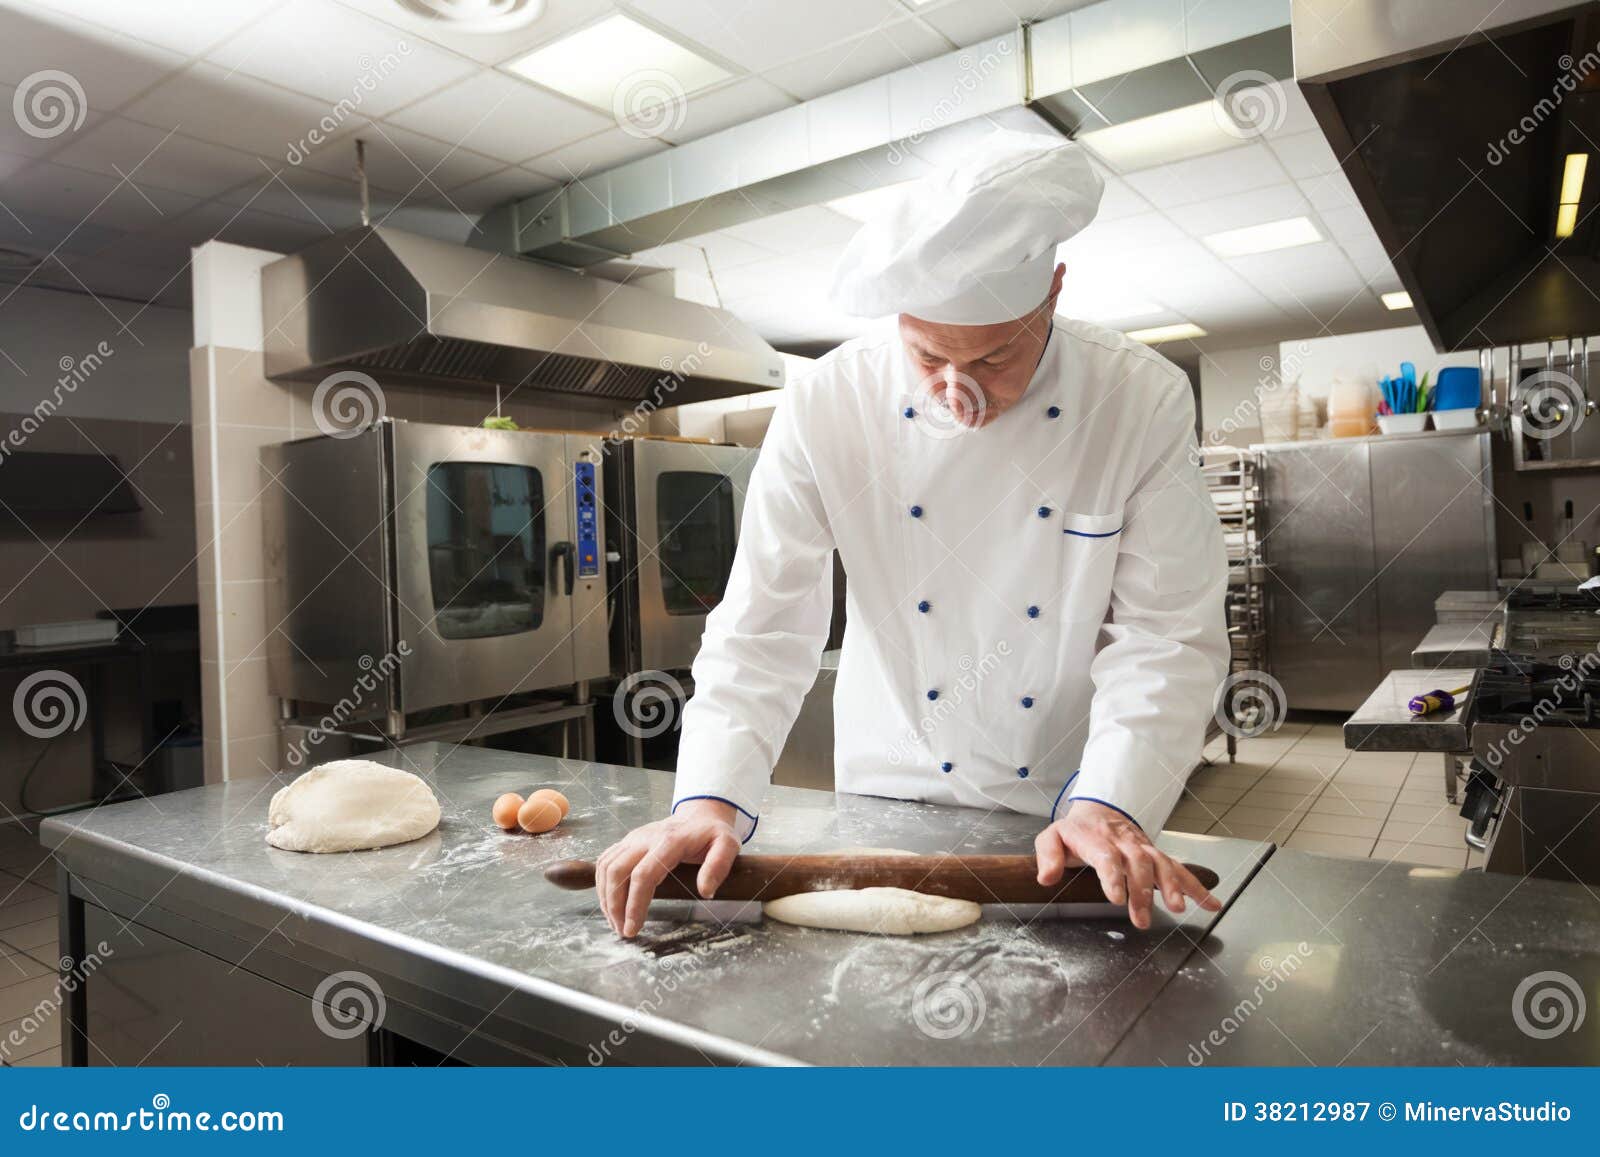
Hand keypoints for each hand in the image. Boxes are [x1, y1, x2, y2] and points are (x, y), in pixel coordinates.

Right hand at [595, 799, 741, 937]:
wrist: (700, 815)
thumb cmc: (713, 833)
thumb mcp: (728, 845)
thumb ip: (719, 866)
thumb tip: (705, 892)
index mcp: (670, 840)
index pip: (643, 874)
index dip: (634, 904)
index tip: (633, 928)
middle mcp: (646, 837)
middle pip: (617, 871)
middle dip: (615, 905)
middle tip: (622, 931)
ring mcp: (634, 837)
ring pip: (607, 867)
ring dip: (606, 898)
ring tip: (616, 922)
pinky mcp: (627, 841)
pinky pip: (606, 861)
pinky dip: (602, 884)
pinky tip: (610, 903)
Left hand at [1034, 799, 1220, 929]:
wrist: (1100, 812)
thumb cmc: (1076, 832)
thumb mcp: (1052, 837)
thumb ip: (1048, 855)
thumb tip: (1046, 877)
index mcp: (1096, 839)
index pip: (1106, 857)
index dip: (1113, 877)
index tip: (1117, 898)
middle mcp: (1124, 843)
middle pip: (1137, 864)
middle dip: (1142, 891)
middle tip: (1142, 918)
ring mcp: (1143, 848)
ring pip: (1161, 864)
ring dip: (1172, 886)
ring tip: (1178, 908)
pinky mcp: (1156, 856)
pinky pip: (1179, 869)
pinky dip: (1197, 886)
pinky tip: (1211, 904)